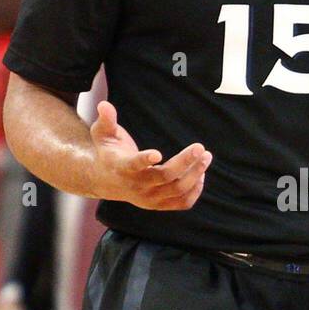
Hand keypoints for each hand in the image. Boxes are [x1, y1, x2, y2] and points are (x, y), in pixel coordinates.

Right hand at [89, 101, 211, 210]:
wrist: (106, 181)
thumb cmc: (108, 152)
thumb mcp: (102, 134)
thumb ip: (106, 120)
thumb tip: (104, 104)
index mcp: (122, 167)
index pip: (134, 166)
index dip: (145, 160)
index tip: (158, 153)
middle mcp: (136, 186)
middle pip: (165, 177)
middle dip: (185, 162)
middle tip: (200, 148)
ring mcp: (148, 199)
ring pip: (177, 190)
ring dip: (195, 174)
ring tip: (206, 157)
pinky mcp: (158, 205)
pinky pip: (182, 203)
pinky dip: (195, 190)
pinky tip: (201, 174)